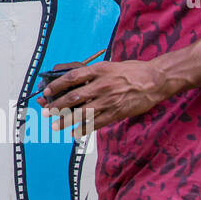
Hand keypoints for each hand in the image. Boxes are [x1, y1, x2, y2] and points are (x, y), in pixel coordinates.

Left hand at [36, 60, 170, 135]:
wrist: (154, 80)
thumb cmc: (130, 71)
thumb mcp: (108, 66)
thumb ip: (91, 74)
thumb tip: (71, 82)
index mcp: (98, 70)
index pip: (72, 77)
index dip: (57, 85)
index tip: (46, 92)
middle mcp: (102, 85)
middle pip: (74, 97)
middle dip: (57, 105)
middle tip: (45, 112)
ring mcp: (109, 100)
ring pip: (83, 112)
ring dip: (66, 120)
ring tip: (54, 126)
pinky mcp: (117, 112)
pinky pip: (97, 123)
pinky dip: (84, 129)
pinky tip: (74, 133)